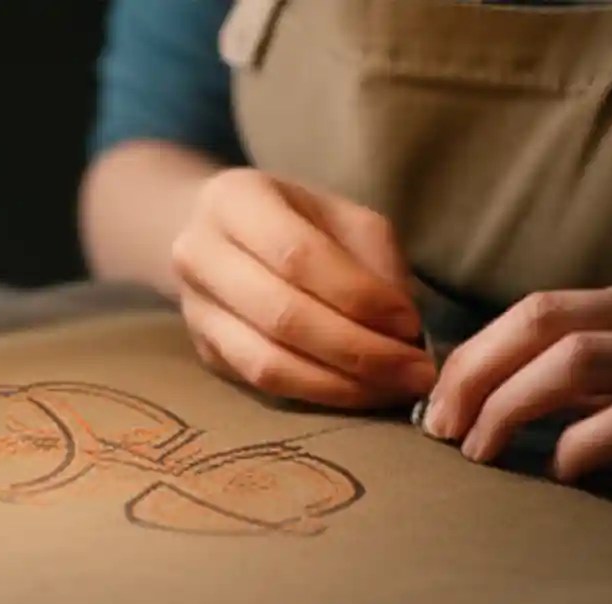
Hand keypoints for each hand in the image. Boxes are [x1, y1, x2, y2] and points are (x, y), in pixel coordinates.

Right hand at [173, 168, 434, 408]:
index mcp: (235, 201)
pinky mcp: (205, 352)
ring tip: (394, 389)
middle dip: (360, 351)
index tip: (411, 323)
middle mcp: (199, 254)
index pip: (297, 256)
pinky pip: (262, 385)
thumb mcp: (339, 215)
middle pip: (282, 316)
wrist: (215, 234)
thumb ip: (374, 261)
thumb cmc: (292, 219)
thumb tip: (404, 329)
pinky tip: (360, 392)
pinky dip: (319, 394)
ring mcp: (195, 309)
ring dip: (341, 385)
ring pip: (268, 363)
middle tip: (416, 372)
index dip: (359, 296)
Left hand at [424, 270, 611, 480]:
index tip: (436, 402)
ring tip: (481, 452)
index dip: (475, 355)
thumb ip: (583, 373)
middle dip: (477, 376)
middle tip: (443, 430)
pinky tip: (563, 472)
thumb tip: (477, 397)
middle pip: (544, 323)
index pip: (537, 309)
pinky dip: (586, 445)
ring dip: (511, 407)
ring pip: (579, 361)